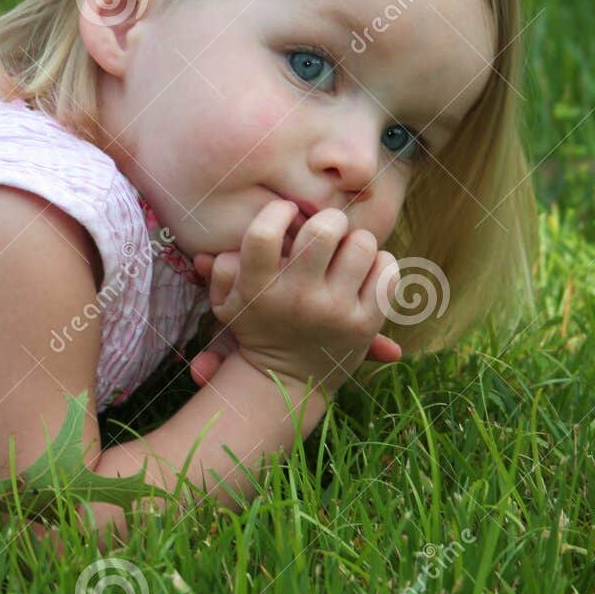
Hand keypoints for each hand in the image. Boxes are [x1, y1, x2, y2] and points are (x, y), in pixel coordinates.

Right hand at [187, 200, 402, 399]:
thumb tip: (207, 253)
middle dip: (328, 219)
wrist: (287, 381)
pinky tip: (365, 270)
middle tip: (326, 228)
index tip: (286, 212)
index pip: (263, 234)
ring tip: (346, 251)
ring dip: (356, 241)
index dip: (277, 212)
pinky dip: (380, 263)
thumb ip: (220, 271)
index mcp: (259, 290)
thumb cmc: (257, 327)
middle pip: (323, 229)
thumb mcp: (228, 303)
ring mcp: (335, 312)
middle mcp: (298, 299)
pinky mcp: (365, 324)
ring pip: (362, 244)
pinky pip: (387, 271)